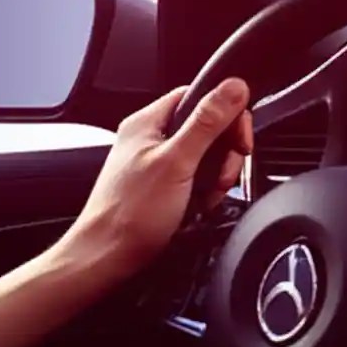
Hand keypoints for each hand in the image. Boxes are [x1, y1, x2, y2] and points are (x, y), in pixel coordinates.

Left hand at [55, 78, 252, 278]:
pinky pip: (197, 178)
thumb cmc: (129, 214)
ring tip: (206, 194)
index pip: (200, 96)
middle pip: (208, 128)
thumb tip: (234, 88)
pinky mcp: (163, 187)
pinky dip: (205, 192)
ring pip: (206, 156)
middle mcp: (151, 138)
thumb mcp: (177, 162)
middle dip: (223, 153)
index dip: (226, 114)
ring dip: (216, 176)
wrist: (107, 259)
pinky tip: (199, 204)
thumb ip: (208, 122)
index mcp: (149, 122)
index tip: (238, 139)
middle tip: (222, 175)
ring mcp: (157, 163)